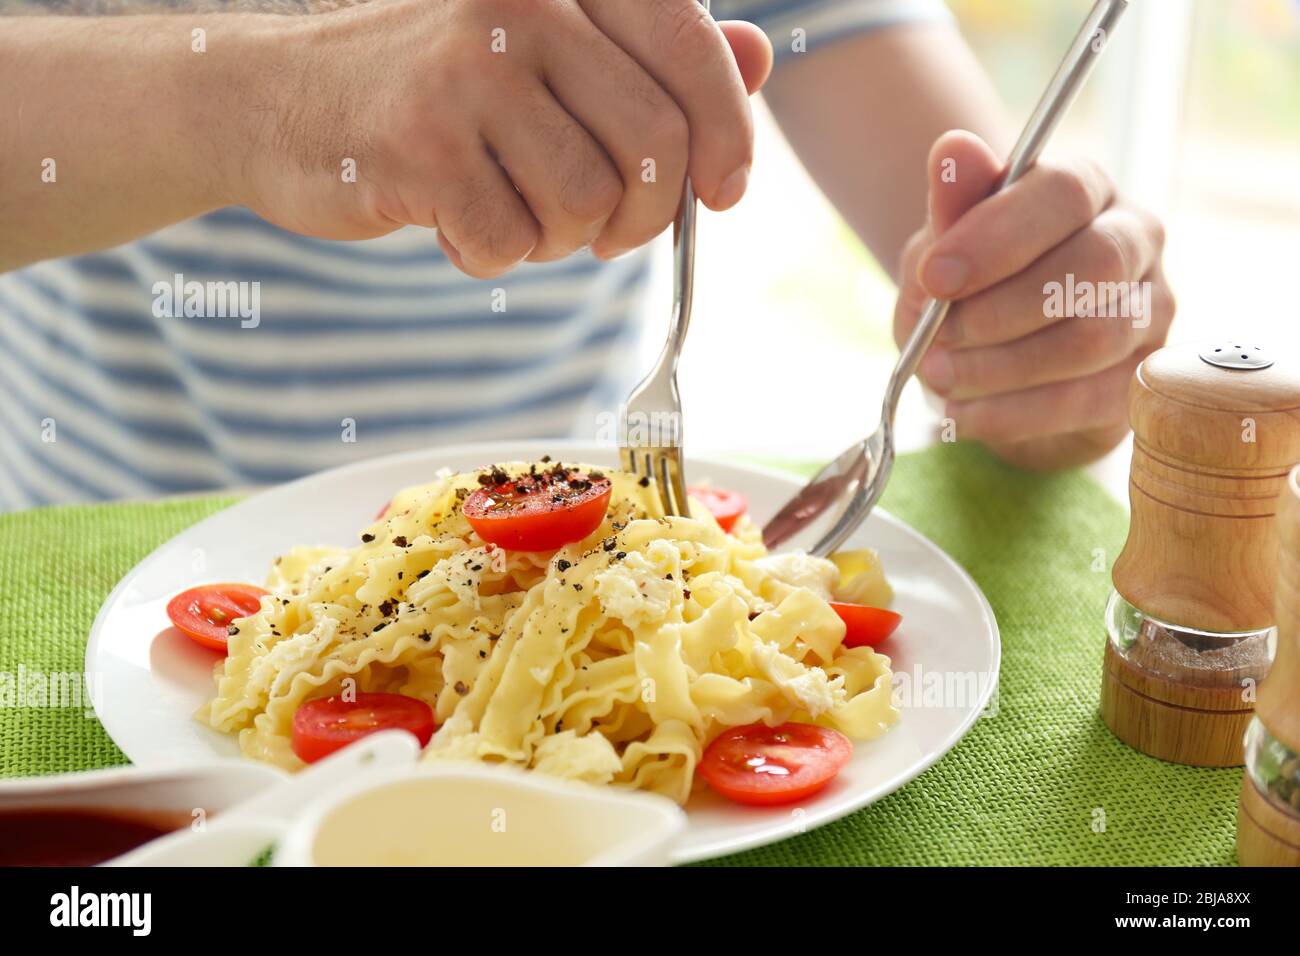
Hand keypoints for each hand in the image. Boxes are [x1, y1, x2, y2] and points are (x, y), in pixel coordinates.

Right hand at [231, 0, 771, 277]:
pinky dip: (493, 257)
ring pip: (588, 204)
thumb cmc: (430, 84)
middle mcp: (521, 4)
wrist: (275, 98)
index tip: (724, 190)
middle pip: (654, 147)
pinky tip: (455, 225)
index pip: (690, 55)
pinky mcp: (421, 142)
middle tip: (601, 231)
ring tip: (510, 212)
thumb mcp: (544, 52)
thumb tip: (759, 60)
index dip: (728, 135)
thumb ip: (650, 57)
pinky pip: (513, 242)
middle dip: (641, 216)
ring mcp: (467, 69)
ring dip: (560, 239)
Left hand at [894, 130, 1174, 470]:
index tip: (934, 276)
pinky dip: (1012, 413)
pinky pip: (1088, 401)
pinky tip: (961, 414)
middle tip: (934, 341)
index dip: (997, 236)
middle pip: (1094, 264)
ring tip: (938, 377)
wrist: (985, 362)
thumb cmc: (968, 288)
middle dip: (1001, 309)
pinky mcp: (1139, 378)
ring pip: (1094, 338)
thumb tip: (952, 148)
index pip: (1062, 194)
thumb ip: (952, 206)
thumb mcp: (943, 249)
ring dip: (1001, 366)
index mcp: (1083, 189)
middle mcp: (1133, 239)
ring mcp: (1149, 310)